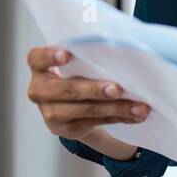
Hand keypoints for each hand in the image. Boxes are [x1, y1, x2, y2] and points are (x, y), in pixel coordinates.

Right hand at [25, 46, 149, 141]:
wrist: (69, 106)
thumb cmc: (76, 73)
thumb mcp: (75, 63)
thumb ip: (88, 56)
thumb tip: (125, 47)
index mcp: (40, 68)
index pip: (37, 59)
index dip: (50, 56)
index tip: (67, 54)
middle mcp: (40, 90)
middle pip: (67, 89)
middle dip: (94, 89)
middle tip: (117, 89)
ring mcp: (51, 112)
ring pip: (87, 110)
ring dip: (116, 108)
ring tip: (139, 107)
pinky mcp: (66, 129)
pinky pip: (97, 122)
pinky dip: (120, 117)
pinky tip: (136, 115)